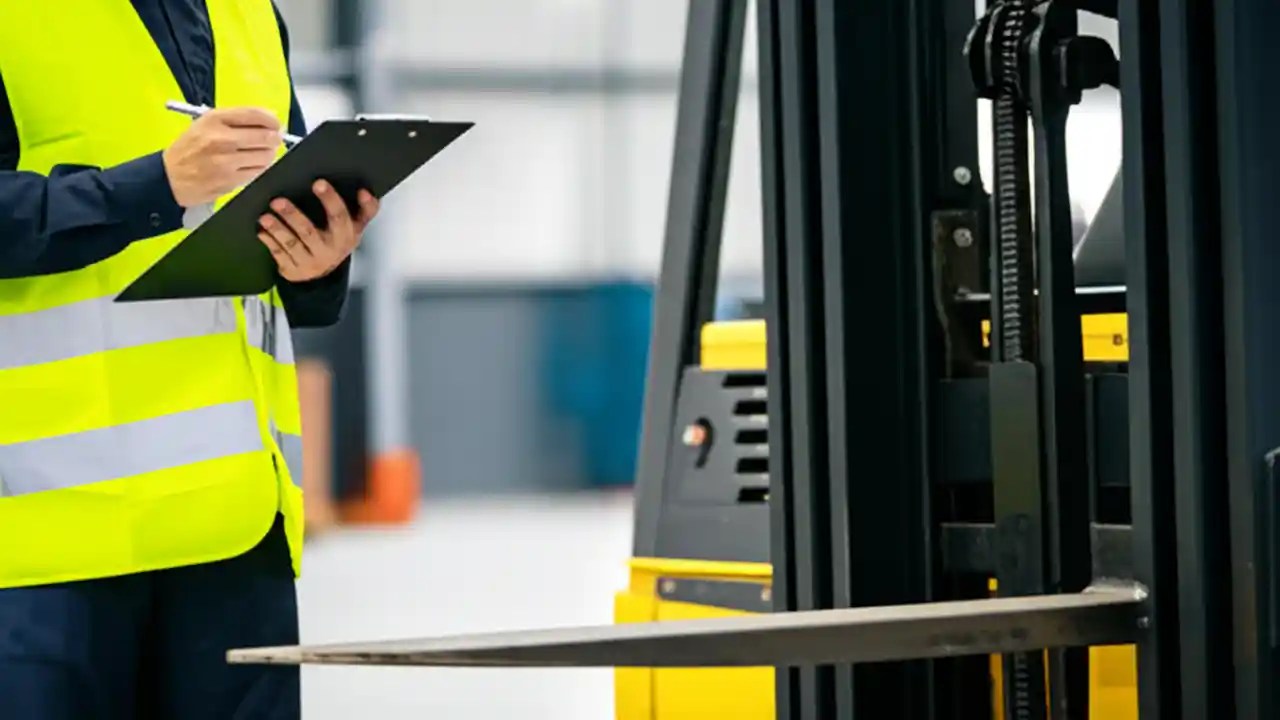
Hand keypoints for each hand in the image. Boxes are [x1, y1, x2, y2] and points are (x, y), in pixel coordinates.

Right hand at [164, 107, 283, 207]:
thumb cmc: (189, 149)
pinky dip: (259, 169)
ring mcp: (226, 162)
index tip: (276, 124)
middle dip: (274, 138)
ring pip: (265, 156)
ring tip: (260, 153)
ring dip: (268, 155)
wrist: (169, 177)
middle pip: (265, 136)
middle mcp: (222, 139)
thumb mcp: (205, 124)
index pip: (255, 114)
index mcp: (214, 120)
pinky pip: (257, 173)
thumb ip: (234, 121)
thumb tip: (268, 121)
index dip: (272, 119)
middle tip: (273, 140)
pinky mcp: (230, 181)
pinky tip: (251, 166)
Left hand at [257, 180, 379, 281]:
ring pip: (292, 244)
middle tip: (277, 201)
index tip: (318, 183)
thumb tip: (365, 191)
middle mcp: (328, 250)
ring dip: (277, 230)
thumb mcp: (356, 227)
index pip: (340, 217)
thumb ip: (366, 208)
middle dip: (293, 216)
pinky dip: (270, 243)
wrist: (325, 276)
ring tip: (265, 217)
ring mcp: (310, 262)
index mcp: (345, 236)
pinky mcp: (293, 270)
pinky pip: (280, 256)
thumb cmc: (338, 241)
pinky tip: (262, 232)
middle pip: (309, 232)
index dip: (331, 200)